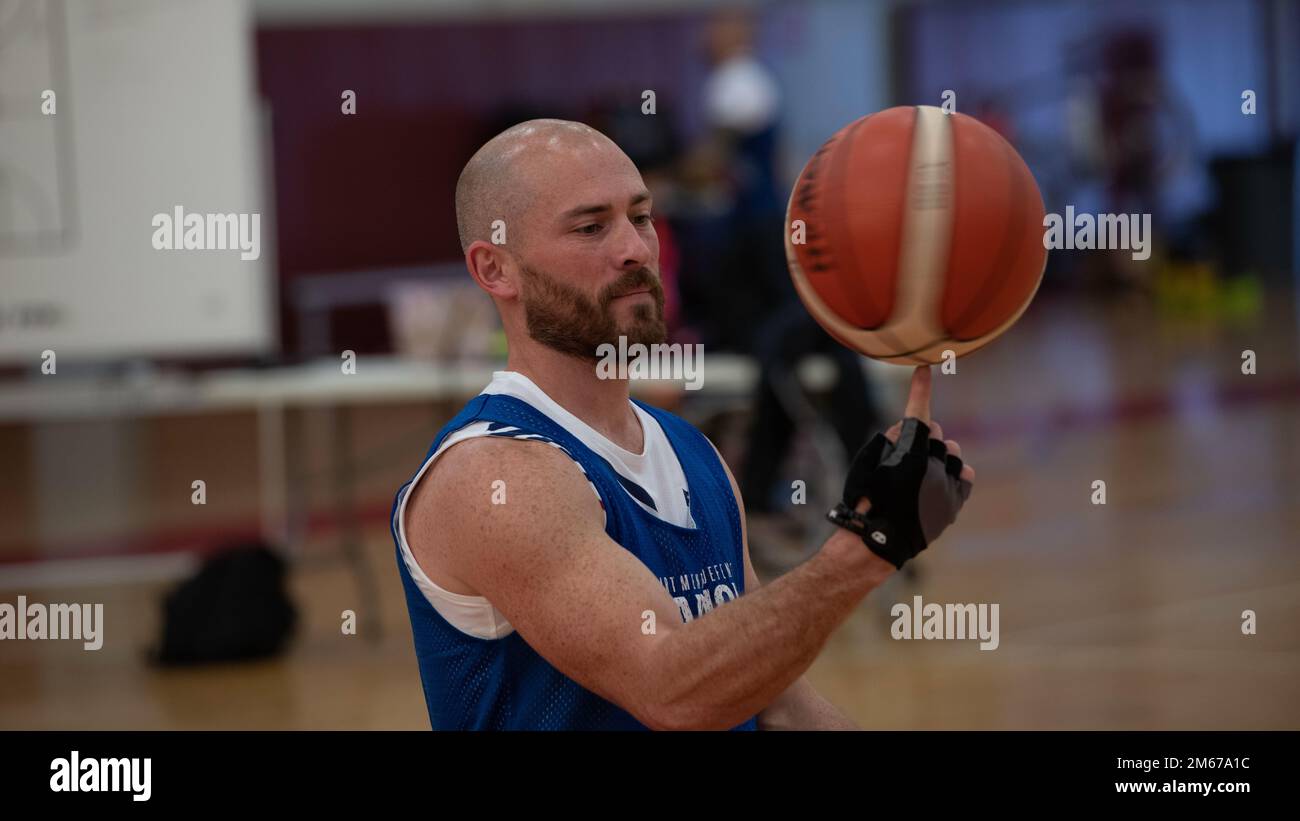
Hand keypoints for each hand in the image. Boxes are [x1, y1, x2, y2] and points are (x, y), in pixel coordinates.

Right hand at [831, 366, 973, 567]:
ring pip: (952, 453)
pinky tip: (940, 482)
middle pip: (936, 434)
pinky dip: (954, 474)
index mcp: (910, 451)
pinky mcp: (956, 500)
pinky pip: (964, 474)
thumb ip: (889, 440)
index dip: (920, 388)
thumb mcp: (868, 462)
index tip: (924, 369)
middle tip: (904, 461)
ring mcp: (947, 483)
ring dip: (940, 457)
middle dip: (923, 440)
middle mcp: (933, 464)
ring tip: (922, 475)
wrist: (879, 539)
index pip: (918, 412)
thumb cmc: (867, 500)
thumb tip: (905, 429)